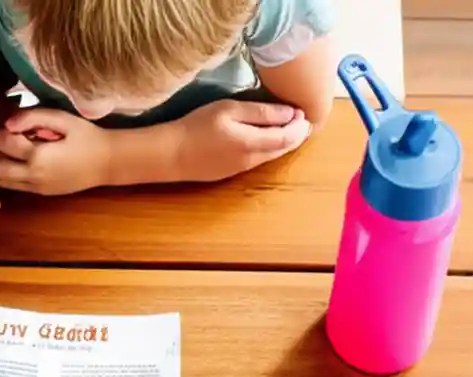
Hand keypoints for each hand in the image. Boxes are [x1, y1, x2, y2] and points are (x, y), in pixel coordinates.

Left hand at [0, 109, 109, 195]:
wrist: (108, 162)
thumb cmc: (87, 137)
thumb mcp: (62, 119)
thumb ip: (33, 117)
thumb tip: (8, 123)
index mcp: (38, 157)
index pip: (3, 143)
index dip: (5, 131)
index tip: (18, 125)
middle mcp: (33, 176)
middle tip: (13, 139)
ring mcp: (37, 188)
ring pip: (3, 180)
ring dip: (3, 164)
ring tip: (18, 151)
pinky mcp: (41, 193)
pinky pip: (16, 186)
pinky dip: (13, 174)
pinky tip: (27, 161)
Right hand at [172, 100, 311, 181]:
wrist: (170, 155)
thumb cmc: (197, 126)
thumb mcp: (229, 110)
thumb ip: (261, 112)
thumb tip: (290, 113)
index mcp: (254, 143)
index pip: (289, 137)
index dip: (300, 125)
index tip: (302, 111)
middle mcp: (252, 160)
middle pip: (283, 149)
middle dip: (295, 134)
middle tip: (300, 118)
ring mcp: (242, 169)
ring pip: (271, 155)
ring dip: (282, 142)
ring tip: (284, 126)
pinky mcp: (231, 172)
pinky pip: (257, 159)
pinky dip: (268, 148)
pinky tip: (261, 138)